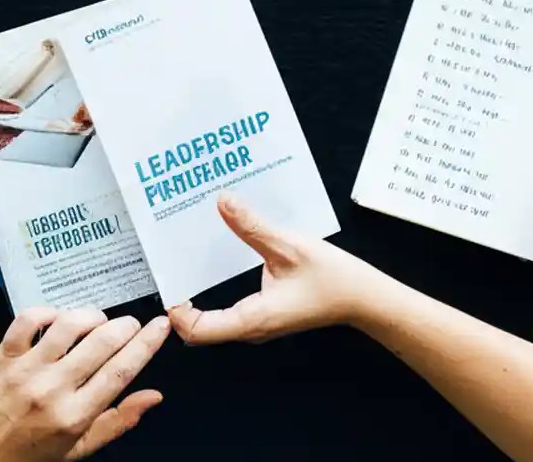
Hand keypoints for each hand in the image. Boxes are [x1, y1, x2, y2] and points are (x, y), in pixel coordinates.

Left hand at [0, 309, 170, 461]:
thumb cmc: (29, 454)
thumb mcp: (79, 449)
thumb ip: (117, 421)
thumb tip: (153, 397)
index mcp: (75, 416)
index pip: (121, 371)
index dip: (147, 344)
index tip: (161, 326)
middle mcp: (52, 390)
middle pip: (101, 343)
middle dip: (125, 325)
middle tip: (130, 324)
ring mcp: (26, 370)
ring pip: (68, 324)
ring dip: (91, 315)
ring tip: (97, 321)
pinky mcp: (4, 357)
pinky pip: (28, 319)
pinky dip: (48, 311)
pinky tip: (58, 318)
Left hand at [168, 193, 391, 344]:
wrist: (364, 298)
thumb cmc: (332, 277)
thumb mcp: (288, 246)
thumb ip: (252, 226)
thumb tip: (222, 202)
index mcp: (252, 319)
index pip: (198, 330)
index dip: (176, 313)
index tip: (168, 283)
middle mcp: (250, 328)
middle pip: (199, 329)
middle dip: (179, 306)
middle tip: (169, 270)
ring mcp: (257, 324)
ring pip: (212, 322)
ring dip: (194, 301)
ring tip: (182, 266)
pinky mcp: (264, 315)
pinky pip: (226, 314)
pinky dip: (211, 298)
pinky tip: (209, 269)